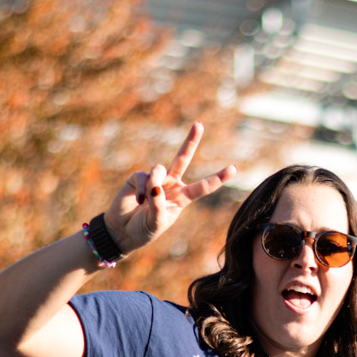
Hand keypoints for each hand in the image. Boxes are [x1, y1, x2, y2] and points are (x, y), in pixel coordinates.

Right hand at [103, 122, 237, 253]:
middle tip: (199, 124)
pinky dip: (142, 189)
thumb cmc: (144, 229)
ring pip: (159, 169)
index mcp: (182, 198)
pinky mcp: (139, 178)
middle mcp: (170, 185)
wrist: (122, 231)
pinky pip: (144, 176)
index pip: (203, 187)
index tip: (233, 169)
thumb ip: (158, 205)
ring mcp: (155, 179)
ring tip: (147, 199)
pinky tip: (138, 200)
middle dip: (190, 141)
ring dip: (155, 182)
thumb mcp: (156, 223)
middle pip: (182, 158)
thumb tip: (155, 186)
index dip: (217, 178)